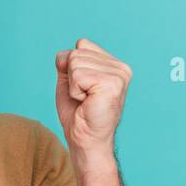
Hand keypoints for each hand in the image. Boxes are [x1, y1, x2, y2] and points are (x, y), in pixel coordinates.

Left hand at [55, 38, 131, 173]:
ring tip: (86, 101)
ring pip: (75, 62)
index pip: (81, 45)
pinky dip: (75, 91)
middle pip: (76, 53)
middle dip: (71, 77)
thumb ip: (66, 62)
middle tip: (84, 98)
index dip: (71, 68)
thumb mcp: (69, 81)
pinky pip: (77, 75)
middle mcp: (121, 67)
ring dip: (73, 85)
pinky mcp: (113, 84)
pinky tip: (87, 103)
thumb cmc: (78, 114)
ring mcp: (119, 75)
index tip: (83, 89)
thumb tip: (64, 54)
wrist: (85, 140)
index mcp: (114, 64)